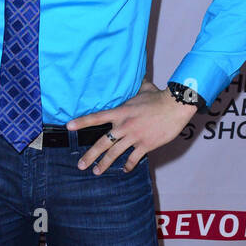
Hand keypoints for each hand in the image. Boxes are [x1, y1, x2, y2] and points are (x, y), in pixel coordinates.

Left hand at [66, 80, 197, 173]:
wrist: (176, 106)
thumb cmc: (159, 96)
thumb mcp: (143, 88)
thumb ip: (134, 85)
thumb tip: (135, 74)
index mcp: (120, 112)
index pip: (96, 117)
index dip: (81, 122)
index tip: (69, 127)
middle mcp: (124, 126)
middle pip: (102, 143)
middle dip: (90, 156)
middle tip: (81, 165)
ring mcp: (134, 136)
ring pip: (115, 153)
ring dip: (104, 164)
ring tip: (96, 171)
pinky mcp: (146, 145)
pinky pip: (133, 158)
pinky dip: (128, 165)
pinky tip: (124, 169)